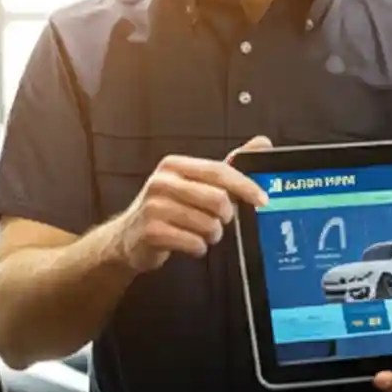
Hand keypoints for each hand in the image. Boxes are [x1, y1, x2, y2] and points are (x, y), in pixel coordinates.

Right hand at [112, 136, 271, 272]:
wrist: (128, 237)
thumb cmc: (168, 208)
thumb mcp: (194, 183)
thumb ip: (227, 166)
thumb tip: (262, 143)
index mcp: (175, 165)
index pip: (219, 171)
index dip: (245, 186)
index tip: (262, 200)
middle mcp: (162, 181)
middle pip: (217, 199)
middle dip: (226, 216)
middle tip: (221, 221)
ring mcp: (154, 207)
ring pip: (208, 224)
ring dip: (212, 235)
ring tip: (202, 233)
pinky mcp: (151, 232)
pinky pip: (193, 243)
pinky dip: (198, 248)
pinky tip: (189, 244)